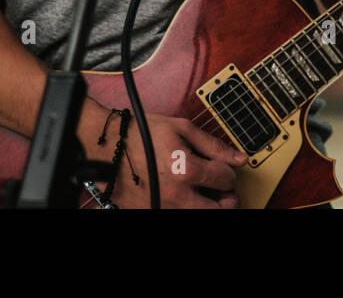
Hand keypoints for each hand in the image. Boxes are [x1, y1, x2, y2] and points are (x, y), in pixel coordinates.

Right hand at [80, 108, 246, 208]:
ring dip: (207, 205)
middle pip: (218, 209)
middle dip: (227, 198)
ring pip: (199, 215)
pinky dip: (185, 206)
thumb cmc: (139, 134)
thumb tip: (237, 157)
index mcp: (186, 170)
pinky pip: (177, 213)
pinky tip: (183, 194)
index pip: (225, 179)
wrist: (105, 148)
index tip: (224, 167)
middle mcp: (176, 194)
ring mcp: (162, 207)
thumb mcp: (181, 128)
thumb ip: (213, 145)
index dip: (229, 171)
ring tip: (202, 191)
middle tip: (224, 189)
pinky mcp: (151, 212)